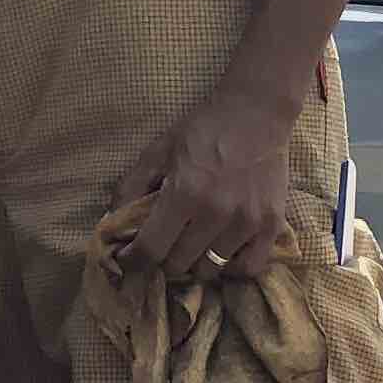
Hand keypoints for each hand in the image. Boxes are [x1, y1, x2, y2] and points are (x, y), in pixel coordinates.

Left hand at [117, 90, 293, 281]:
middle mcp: (215, 213)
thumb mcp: (158, 150)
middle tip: (164, 246)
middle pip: (179, 264)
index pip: (151, 249)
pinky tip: (224, 252)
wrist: (257, 112)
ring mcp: (246, 222)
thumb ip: (131, 186)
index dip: (134, 260)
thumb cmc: (203, 129)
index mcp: (184, 193)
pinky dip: (233, 268)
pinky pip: (249, 268)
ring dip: (196, 263)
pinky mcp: (271, 225)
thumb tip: (111, 222)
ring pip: (211, 270)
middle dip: (164, 259)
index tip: (130, 259)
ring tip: (193, 247)